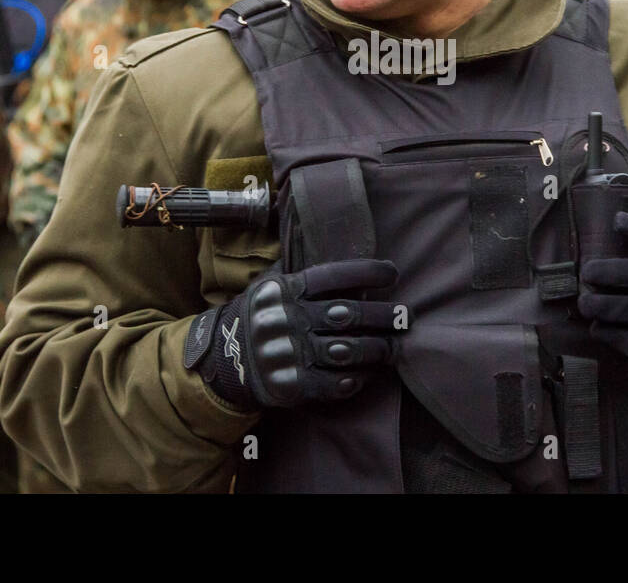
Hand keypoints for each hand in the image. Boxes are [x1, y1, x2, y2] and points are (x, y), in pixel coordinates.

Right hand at [185, 258, 400, 410]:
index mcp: (285, 290)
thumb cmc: (258, 317)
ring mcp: (289, 353)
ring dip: (379, 350)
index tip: (393, 273)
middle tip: (405, 317)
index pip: (334, 276)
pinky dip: (355, 380)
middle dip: (384, 316)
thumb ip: (300, 272)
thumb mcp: (269, 286)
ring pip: (348, 350)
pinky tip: (367, 374)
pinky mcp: (291, 385)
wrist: (222, 361)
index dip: (367, 272)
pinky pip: (334, 384)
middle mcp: (288, 319)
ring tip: (394, 348)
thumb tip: (336, 243)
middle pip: (349, 314)